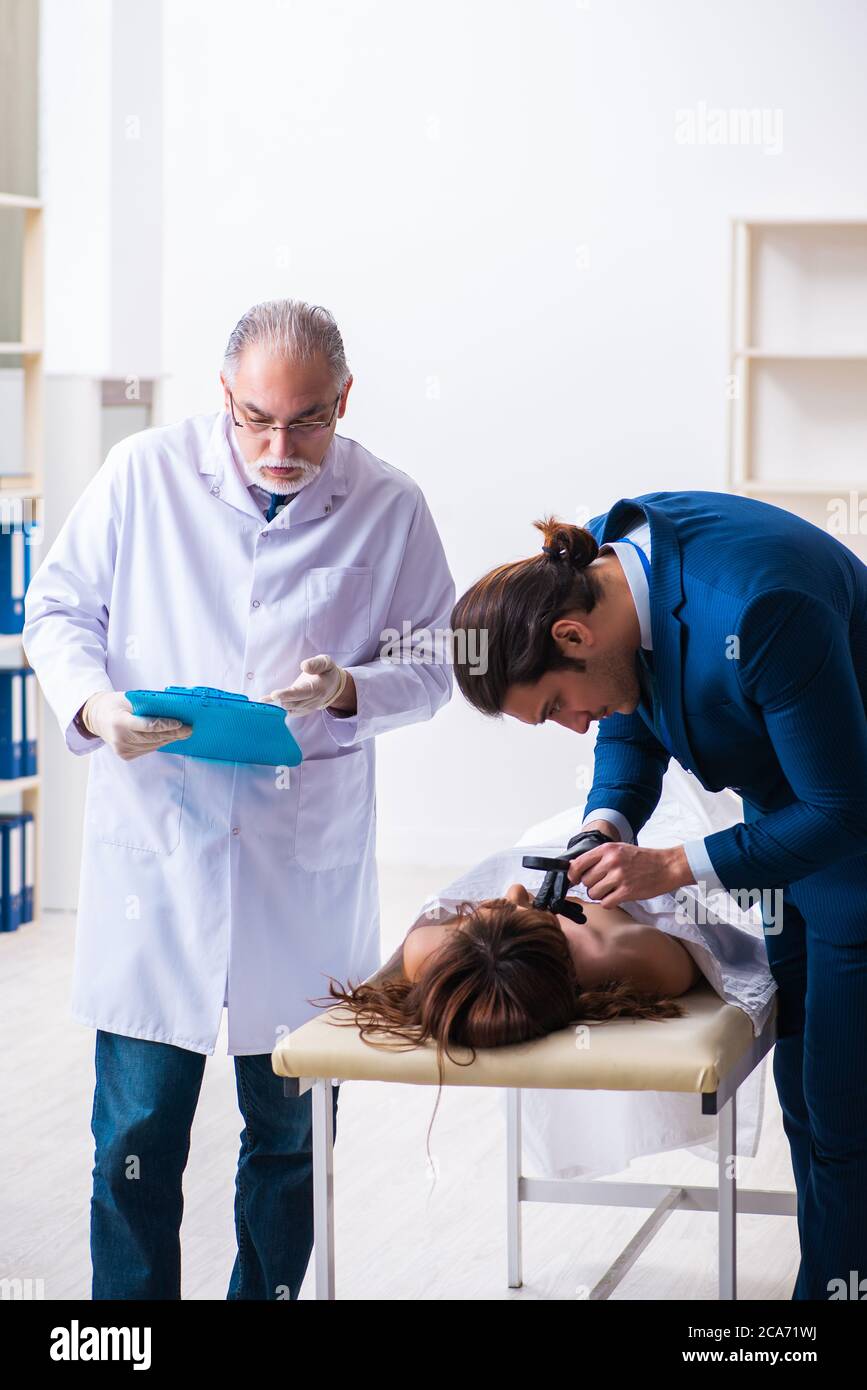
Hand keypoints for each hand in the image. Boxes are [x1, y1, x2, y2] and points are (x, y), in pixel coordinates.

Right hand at [80, 690, 192, 760]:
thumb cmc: (115, 704)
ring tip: (183, 733)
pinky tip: (169, 737)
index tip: (181, 724)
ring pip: (153, 745)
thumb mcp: (128, 698)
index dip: (165, 726)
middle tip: (189, 729)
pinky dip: (160, 742)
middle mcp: (120, 739)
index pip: (147, 726)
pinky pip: (148, 749)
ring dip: (169, 739)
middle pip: (153, 738)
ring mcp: (122, 750)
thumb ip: (146, 705)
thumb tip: (172, 709)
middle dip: (174, 733)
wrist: (97, 718)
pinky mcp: (126, 755)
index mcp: (119, 722)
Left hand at [258, 655, 347, 715]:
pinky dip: (274, 705)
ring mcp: (305, 707)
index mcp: (317, 688)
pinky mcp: (299, 710)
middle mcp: (311, 701)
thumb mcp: (326, 663)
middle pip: (292, 703)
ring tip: (272, 696)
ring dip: (279, 702)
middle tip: (273, 694)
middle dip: (281, 699)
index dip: (287, 694)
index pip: (301, 693)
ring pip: (288, 708)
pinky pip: (285, 710)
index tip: (274, 694)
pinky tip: (264, 699)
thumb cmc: (326, 672)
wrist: (332, 687)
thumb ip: (316, 663)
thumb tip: (304, 666)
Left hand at [566, 841, 692, 907]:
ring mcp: (619, 877)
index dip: (574, 874)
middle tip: (604, 884)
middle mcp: (611, 862)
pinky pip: (605, 903)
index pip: (578, 864)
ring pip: (594, 893)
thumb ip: (599, 857)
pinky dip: (609, 902)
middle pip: (586, 881)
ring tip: (611, 890)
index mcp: (607, 849)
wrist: (667, 866)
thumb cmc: (643, 859)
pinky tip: (617, 896)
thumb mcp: (619, 849)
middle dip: (592, 885)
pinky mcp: (627, 892)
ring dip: (600, 895)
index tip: (575, 879)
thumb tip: (576, 867)